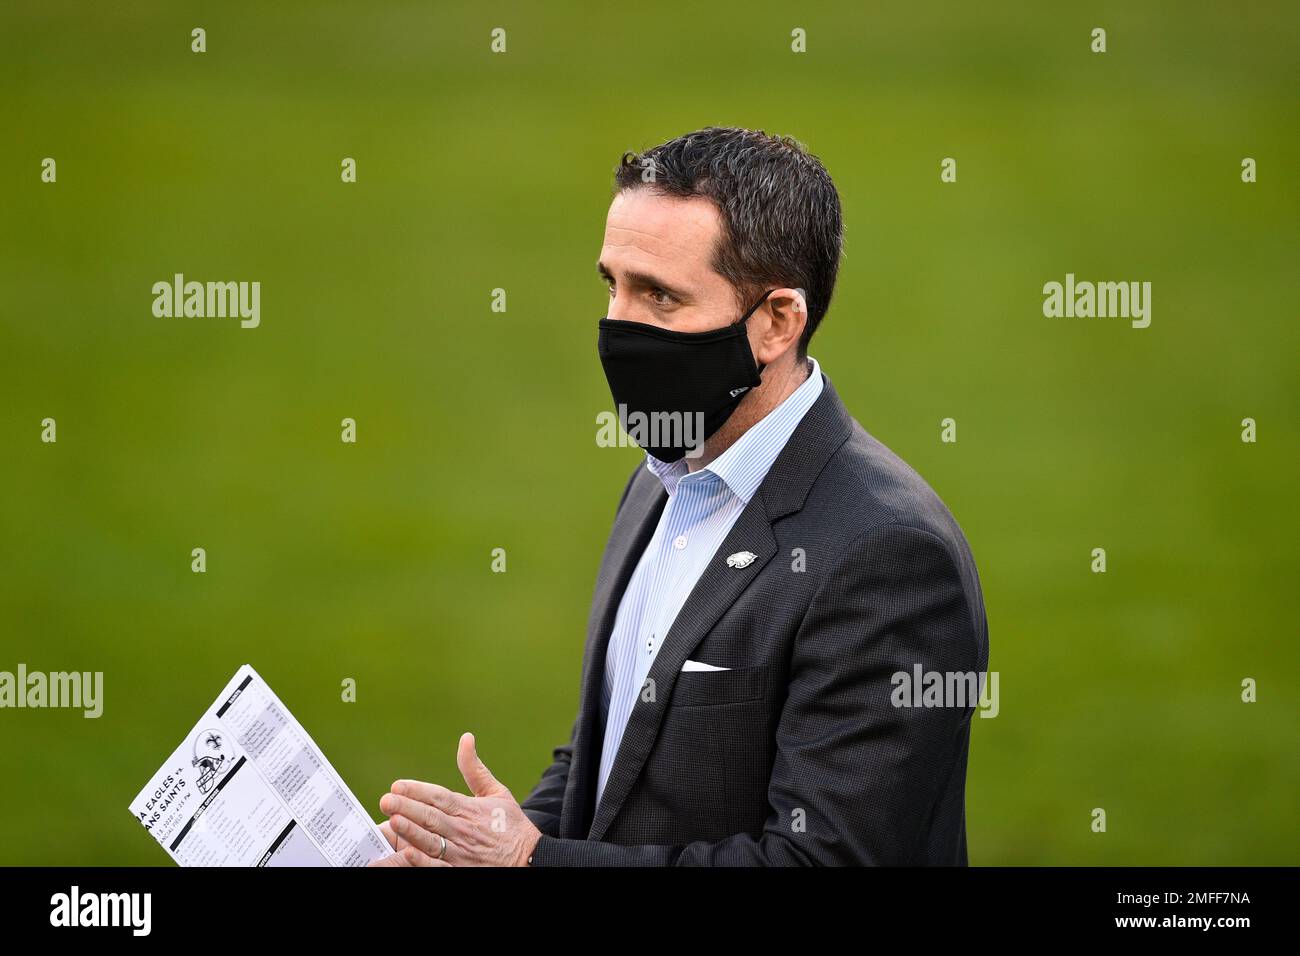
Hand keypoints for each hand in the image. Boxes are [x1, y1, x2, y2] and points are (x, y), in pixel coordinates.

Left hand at [369, 732, 541, 866]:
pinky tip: (408, 854)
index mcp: (470, 809)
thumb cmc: (511, 824)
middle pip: (432, 817)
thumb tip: (466, 738)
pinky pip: (438, 866)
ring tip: (393, 822)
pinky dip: (423, 861)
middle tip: (386, 800)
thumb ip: (475, 768)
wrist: (531, 859)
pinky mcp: (460, 870)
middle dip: (407, 808)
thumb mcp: (497, 792)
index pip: (440, 797)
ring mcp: (461, 853)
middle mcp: (464, 830)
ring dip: (412, 832)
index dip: (418, 791)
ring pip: (432, 841)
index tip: (398, 785)